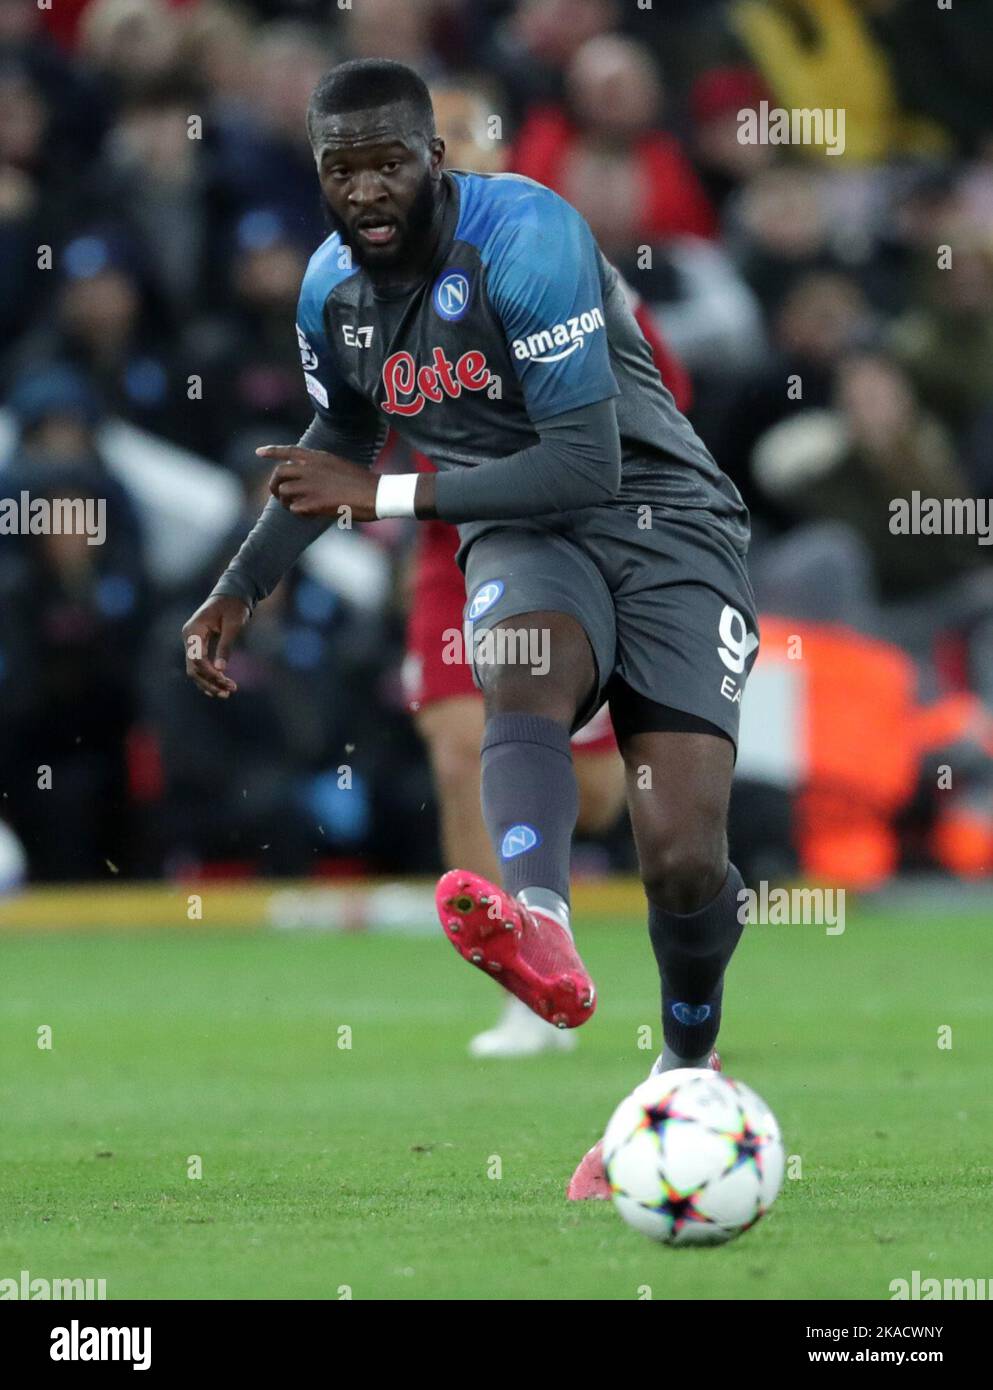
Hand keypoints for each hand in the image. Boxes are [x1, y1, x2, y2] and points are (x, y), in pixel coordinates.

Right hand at [182, 594, 249, 697]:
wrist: (232, 594)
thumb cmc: (234, 606)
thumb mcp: (233, 625)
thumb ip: (225, 646)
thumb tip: (220, 669)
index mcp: (194, 631)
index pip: (197, 659)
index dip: (210, 673)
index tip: (226, 680)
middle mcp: (188, 637)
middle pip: (193, 668)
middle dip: (210, 682)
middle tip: (229, 692)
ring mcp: (191, 642)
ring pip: (195, 670)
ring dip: (209, 683)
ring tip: (227, 693)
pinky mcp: (198, 645)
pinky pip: (199, 665)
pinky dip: (208, 677)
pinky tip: (218, 688)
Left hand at [259, 445, 378, 521]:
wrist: (376, 493)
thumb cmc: (363, 483)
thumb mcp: (339, 466)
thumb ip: (320, 469)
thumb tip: (305, 480)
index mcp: (318, 457)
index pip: (289, 451)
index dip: (272, 451)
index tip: (258, 452)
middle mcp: (310, 469)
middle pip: (278, 474)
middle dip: (274, 485)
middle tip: (277, 495)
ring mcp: (311, 485)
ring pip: (283, 493)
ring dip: (285, 502)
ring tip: (296, 507)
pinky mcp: (314, 503)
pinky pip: (294, 509)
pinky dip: (298, 513)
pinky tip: (309, 515)